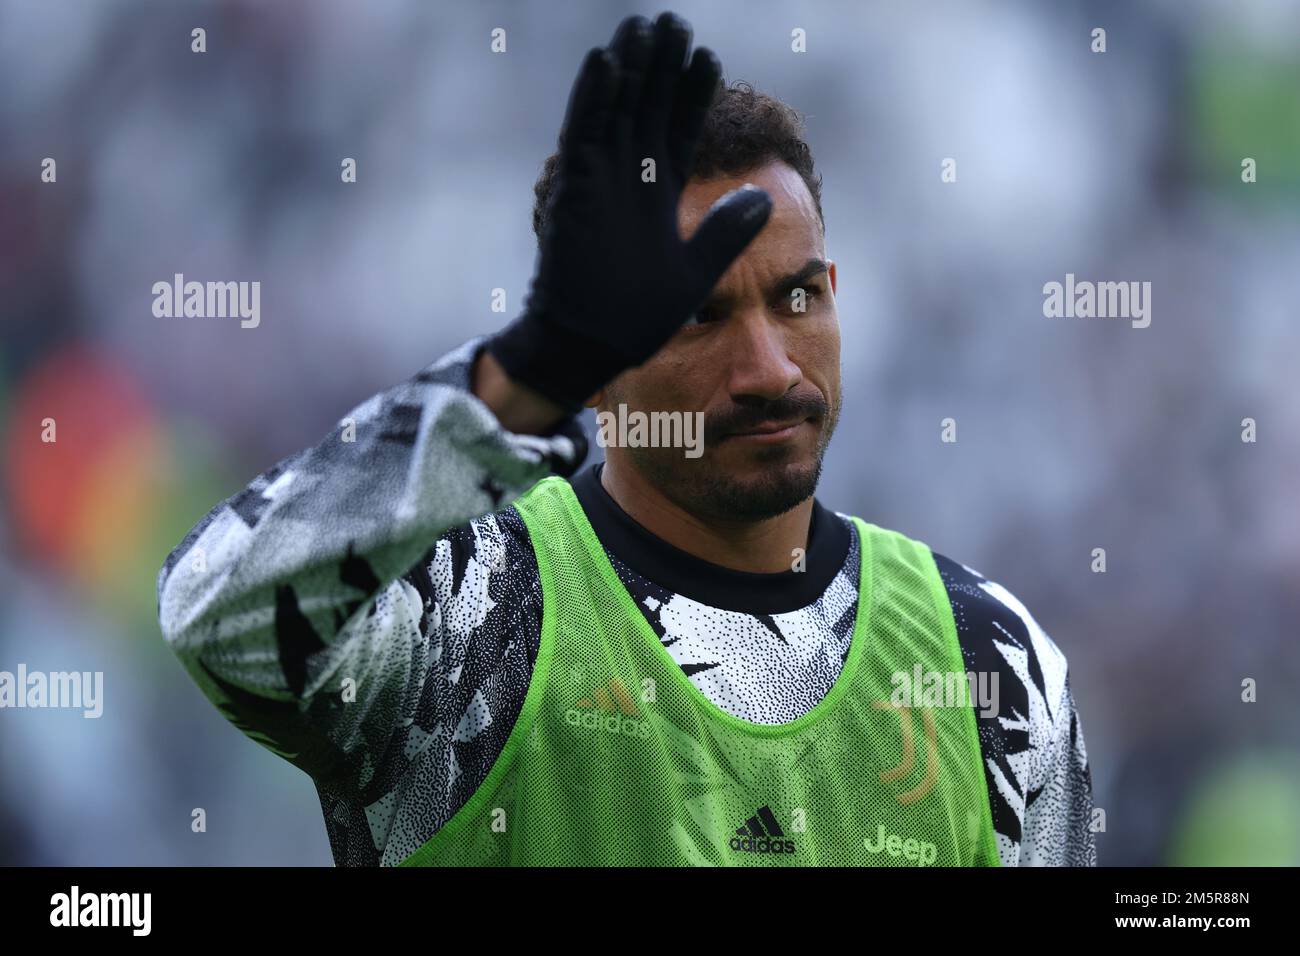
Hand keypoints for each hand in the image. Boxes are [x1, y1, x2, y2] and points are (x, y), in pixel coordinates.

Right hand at [485, 11, 772, 413]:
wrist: (591, 346)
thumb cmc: (637, 317)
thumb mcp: (697, 271)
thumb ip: (726, 233)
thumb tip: (766, 196)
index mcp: (658, 196)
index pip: (677, 131)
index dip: (690, 95)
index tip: (708, 57)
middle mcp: (627, 180)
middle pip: (646, 108)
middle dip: (661, 67)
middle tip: (674, 22)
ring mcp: (598, 181)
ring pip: (615, 110)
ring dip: (630, 68)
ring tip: (644, 25)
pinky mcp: (575, 190)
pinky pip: (583, 135)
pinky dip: (593, 98)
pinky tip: (606, 61)